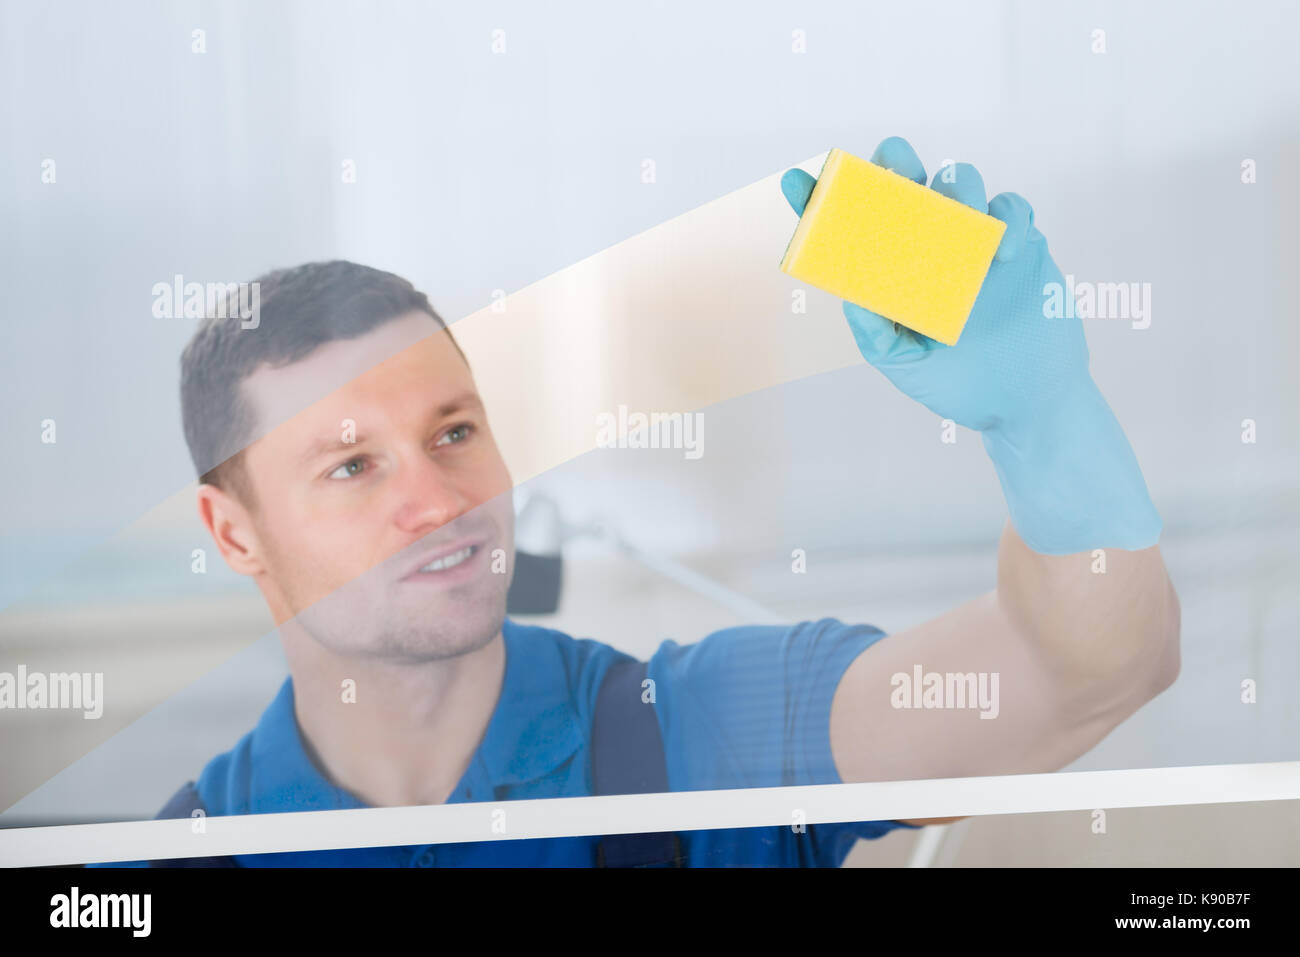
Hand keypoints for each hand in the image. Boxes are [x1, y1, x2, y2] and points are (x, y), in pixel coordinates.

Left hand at [780, 136, 1088, 435]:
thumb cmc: (959, 382)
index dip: (821, 201)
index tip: (794, 185)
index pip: (851, 226)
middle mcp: (928, 246)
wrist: (1026, 403)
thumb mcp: (904, 364)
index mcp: (893, 270)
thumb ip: (877, 334)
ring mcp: (974, 242)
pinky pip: (1013, 209)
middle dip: (896, 162)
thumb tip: (851, 298)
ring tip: (963, 217)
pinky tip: (1003, 255)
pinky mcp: (1019, 244)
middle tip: (896, 171)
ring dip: (958, 186)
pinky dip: (1008, 218)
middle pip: (907, 182)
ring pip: (960, 182)